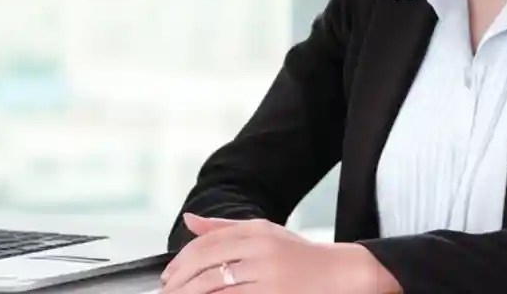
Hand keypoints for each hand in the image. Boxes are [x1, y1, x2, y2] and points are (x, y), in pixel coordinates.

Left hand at [159, 213, 375, 292]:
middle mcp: (260, 248)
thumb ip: (224, 228)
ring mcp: (267, 273)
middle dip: (181, 279)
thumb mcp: (264, 233)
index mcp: (255, 230)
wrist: (339, 273)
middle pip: (208, 262)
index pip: (207, 242)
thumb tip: (189, 220)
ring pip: (216, 283)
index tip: (168, 275)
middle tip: (167, 291)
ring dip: (192, 293)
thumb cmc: (299, 255)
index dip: (182, 260)